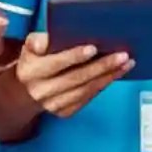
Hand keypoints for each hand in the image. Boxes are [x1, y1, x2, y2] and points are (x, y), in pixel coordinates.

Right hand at [14, 32, 133, 118]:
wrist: (25, 90)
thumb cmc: (34, 61)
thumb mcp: (29, 47)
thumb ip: (37, 40)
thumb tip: (47, 39)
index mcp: (30, 71)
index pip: (55, 63)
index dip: (74, 56)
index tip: (93, 48)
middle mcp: (41, 91)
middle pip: (76, 78)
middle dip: (101, 66)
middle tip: (122, 55)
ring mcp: (53, 104)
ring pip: (85, 90)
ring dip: (108, 76)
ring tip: (126, 63)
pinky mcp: (64, 111)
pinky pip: (87, 98)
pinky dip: (103, 85)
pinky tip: (115, 74)